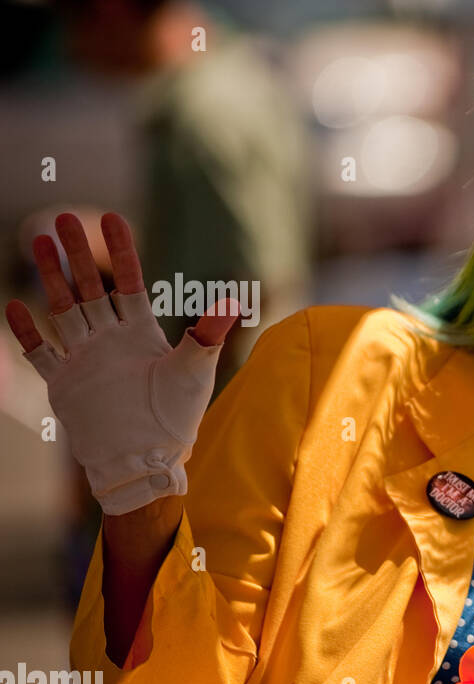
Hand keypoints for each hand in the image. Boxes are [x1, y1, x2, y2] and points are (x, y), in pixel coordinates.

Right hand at [4, 213, 238, 514]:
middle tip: (62, 217)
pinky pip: (40, 352)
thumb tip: (234, 299)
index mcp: (141, 333)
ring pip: (63, 309)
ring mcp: (85, 359)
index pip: (130, 281)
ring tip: (37, 241)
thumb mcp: (195, 370)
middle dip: (77, 253)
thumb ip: (207, 334)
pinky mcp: (64, 383)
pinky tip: (14, 306)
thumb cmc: (176, 418)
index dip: (120, 250)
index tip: (112, 217)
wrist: (145, 459)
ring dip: (51, 277)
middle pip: (91, 287)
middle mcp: (110, 340)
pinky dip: (27, 332)